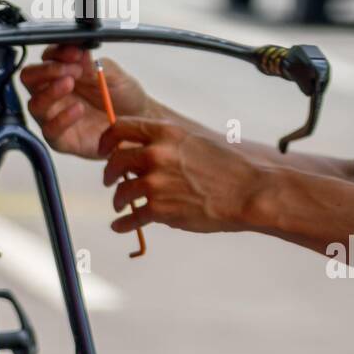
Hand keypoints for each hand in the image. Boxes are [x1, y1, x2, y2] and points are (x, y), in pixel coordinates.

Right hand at [20, 45, 149, 158]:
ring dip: (50, 92)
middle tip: (69, 70)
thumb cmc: (124, 97)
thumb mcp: (113, 75)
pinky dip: (61, 119)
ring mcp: (55, 116)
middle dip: (45, 71)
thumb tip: (78, 51)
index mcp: (64, 73)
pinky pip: (50, 130)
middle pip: (30, 79)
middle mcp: (54, 93)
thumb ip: (93, 64)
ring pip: (35, 104)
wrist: (139, 124)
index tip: (75, 54)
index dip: (57, 53)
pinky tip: (78, 110)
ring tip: (70, 84)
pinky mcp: (61, 140)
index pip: (47, 58)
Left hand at [98, 117, 265, 234]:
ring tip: (121, 204)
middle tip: (110, 180)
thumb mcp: (194, 140)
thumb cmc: (228, 167)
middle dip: (109, 173)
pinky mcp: (160, 209)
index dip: (107, 140)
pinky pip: (131, 218)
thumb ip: (166, 143)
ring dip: (118, 199)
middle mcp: (156, 154)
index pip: (120, 127)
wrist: (248, 192)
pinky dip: (123, 224)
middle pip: (115, 160)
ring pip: (121, 191)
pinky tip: (120, 225)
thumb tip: (144, 149)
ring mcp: (156, 183)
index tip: (105, 149)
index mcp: (165, 133)